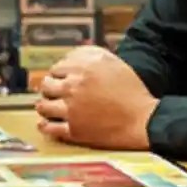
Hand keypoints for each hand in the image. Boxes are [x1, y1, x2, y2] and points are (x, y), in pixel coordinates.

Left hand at [33, 46, 153, 149]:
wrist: (143, 120)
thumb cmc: (131, 90)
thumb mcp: (113, 62)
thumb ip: (89, 55)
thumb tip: (70, 56)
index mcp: (82, 69)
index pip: (55, 69)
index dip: (58, 74)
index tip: (61, 79)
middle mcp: (72, 88)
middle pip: (46, 86)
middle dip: (49, 88)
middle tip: (53, 92)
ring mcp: (71, 110)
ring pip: (43, 106)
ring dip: (44, 106)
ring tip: (48, 107)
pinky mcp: (73, 131)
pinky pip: (49, 128)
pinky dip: (45, 125)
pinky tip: (46, 123)